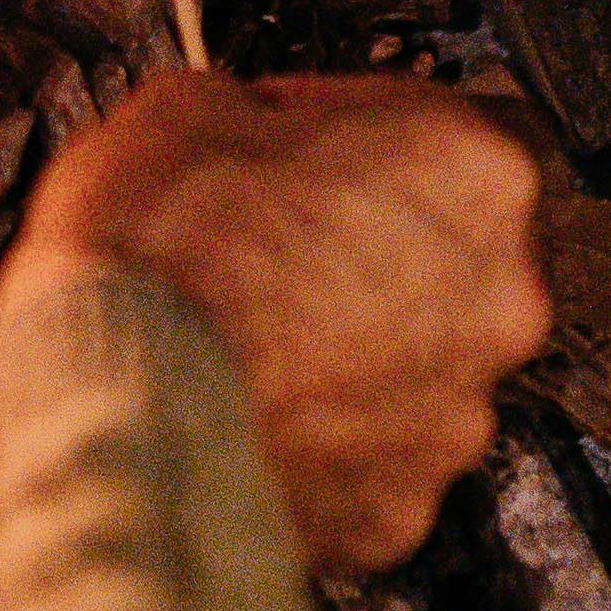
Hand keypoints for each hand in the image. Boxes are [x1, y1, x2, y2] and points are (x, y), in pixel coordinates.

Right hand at [2, 69, 551, 572]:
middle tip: (266, 238)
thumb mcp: (189, 103)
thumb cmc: (158, 255)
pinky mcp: (400, 508)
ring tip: (244, 332)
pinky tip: (244, 401)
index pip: (423, 125)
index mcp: (469, 174)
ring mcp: (454, 415)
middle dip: (358, 245)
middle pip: (435, 255)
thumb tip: (247, 131)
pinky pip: (366, 455)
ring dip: (343, 345)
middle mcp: (495, 300)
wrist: (115, 398)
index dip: (338, 128)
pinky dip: (316, 435)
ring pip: (408, 364)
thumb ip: (261, 114)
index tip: (288, 140)